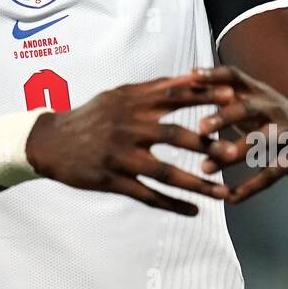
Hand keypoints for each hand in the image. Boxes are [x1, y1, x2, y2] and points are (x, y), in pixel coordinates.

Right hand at [25, 69, 233, 215]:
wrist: (50, 142)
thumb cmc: (91, 116)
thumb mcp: (118, 95)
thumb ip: (154, 89)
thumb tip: (192, 76)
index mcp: (131, 102)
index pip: (174, 96)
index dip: (206, 97)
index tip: (234, 99)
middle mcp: (127, 127)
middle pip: (174, 134)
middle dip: (208, 142)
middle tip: (237, 150)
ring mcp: (120, 156)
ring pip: (164, 172)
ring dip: (197, 183)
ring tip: (225, 192)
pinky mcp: (112, 180)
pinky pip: (147, 195)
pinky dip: (172, 204)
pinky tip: (194, 212)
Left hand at [192, 65, 287, 203]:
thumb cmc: (270, 118)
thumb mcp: (252, 102)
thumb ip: (222, 97)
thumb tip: (181, 85)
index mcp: (258, 91)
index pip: (235, 76)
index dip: (213, 75)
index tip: (190, 77)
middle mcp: (273, 108)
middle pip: (249, 108)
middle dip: (224, 117)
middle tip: (200, 127)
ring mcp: (286, 133)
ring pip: (260, 142)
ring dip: (233, 154)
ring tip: (204, 167)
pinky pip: (271, 174)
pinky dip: (251, 188)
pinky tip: (230, 198)